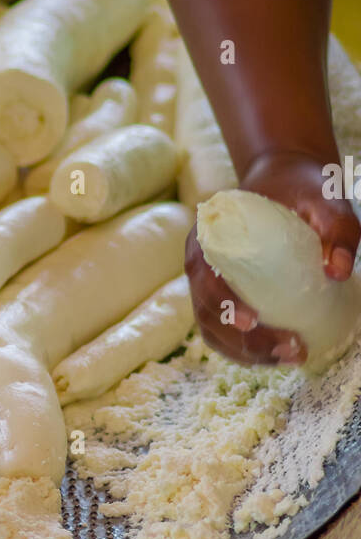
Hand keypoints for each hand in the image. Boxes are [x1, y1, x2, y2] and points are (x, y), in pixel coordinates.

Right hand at [186, 150, 359, 365]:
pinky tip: (277, 356)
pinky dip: (246, 351)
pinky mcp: (222, 298)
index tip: (253, 320)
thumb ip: (336, 228)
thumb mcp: (323, 200)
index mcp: (209, 236)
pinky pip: (223, 333)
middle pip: (208, 314)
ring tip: (289, 358)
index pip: (205, 277)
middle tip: (290, 350)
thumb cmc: (299, 189)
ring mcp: (208, 284)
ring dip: (246, 354)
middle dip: (244, 343)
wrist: (283, 180)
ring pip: (213, 331)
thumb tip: (337, 271)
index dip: (223, 303)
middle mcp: (200, 264)